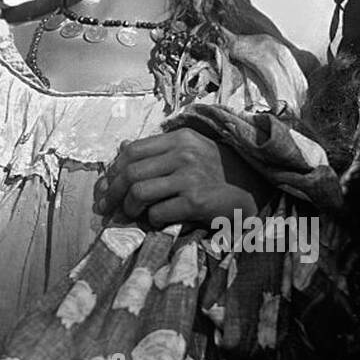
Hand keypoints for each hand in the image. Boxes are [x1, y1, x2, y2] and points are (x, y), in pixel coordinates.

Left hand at [96, 128, 267, 227]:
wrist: (255, 188)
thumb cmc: (218, 170)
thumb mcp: (190, 150)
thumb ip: (158, 149)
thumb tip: (122, 148)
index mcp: (179, 138)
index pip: (132, 151)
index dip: (112, 170)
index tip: (104, 186)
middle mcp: (184, 154)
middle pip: (131, 172)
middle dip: (112, 193)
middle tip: (106, 207)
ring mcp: (190, 177)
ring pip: (139, 192)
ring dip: (129, 207)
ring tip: (131, 214)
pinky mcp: (197, 201)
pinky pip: (158, 212)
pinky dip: (152, 220)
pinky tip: (157, 221)